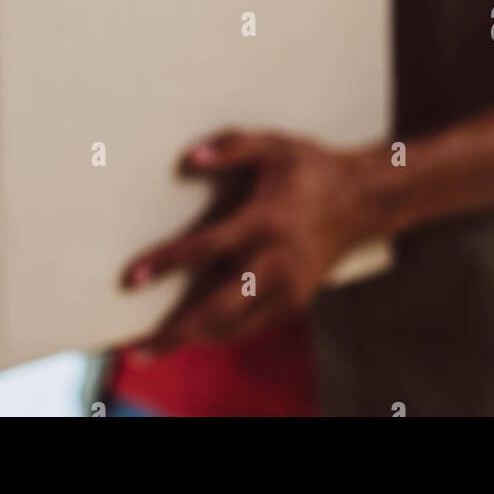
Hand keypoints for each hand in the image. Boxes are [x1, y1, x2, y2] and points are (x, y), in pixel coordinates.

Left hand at [121, 129, 369, 354]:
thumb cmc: (310, 167)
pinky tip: (198, 331)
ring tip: (157, 345)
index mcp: (265, 220)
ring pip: (235, 327)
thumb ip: (232, 145)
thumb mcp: (275, 145)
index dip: (167, 262)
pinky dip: (223, 331)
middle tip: (138, 349)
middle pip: (218, 310)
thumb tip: (189, 156)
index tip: (131, 278)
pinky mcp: (297, 301)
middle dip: (176, 332)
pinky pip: (253, 326)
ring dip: (194, 338)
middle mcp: (276, 261)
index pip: (207, 247)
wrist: (363, 199)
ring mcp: (289, 287)